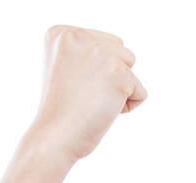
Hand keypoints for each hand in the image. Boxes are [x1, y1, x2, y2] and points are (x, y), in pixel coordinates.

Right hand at [31, 25, 147, 164]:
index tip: (75, 87)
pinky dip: (128, 107)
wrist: (55, 136)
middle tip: (86, 96)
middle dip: (112, 77)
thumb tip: (121, 55)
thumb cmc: (61, 111)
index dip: (98, 72)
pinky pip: (140, 92)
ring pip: (131, 68)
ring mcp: (99, 52)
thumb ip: (87, 54)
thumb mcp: (66, 69)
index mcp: (62, 33)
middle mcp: (79, 36)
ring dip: (120, 90)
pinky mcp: (118, 73)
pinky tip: (104, 111)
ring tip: (95, 102)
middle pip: (121, 51)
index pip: (104, 43)